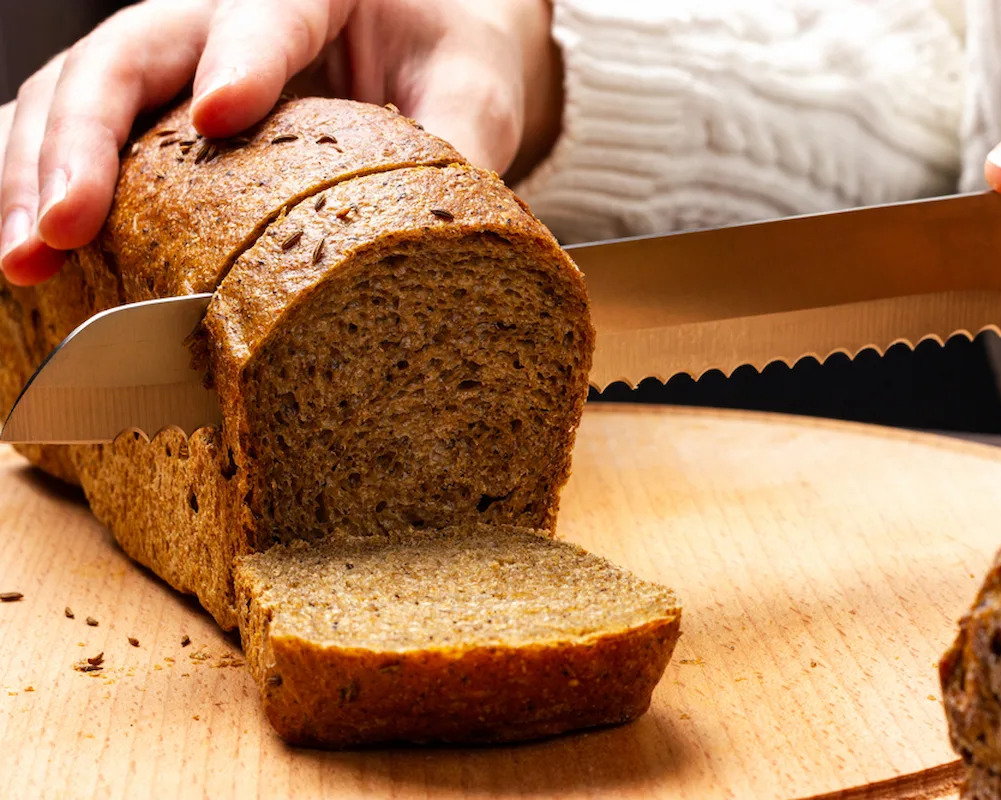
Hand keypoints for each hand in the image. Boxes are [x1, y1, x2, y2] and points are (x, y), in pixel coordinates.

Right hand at [0, 0, 562, 286]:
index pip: (268, 11)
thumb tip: (441, 239)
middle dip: (85, 140)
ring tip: (22, 258)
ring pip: (81, 90)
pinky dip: (41, 180)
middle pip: (130, 51)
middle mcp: (223, 11)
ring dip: (38, 174)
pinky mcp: (157, 104)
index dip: (241, 59)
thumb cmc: (447, 54)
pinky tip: (23, 236)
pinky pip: (79, 128)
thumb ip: (460, 142)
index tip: (221, 116)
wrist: (422, 42)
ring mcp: (178, 55)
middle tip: (63, 227)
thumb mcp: (475, 89)